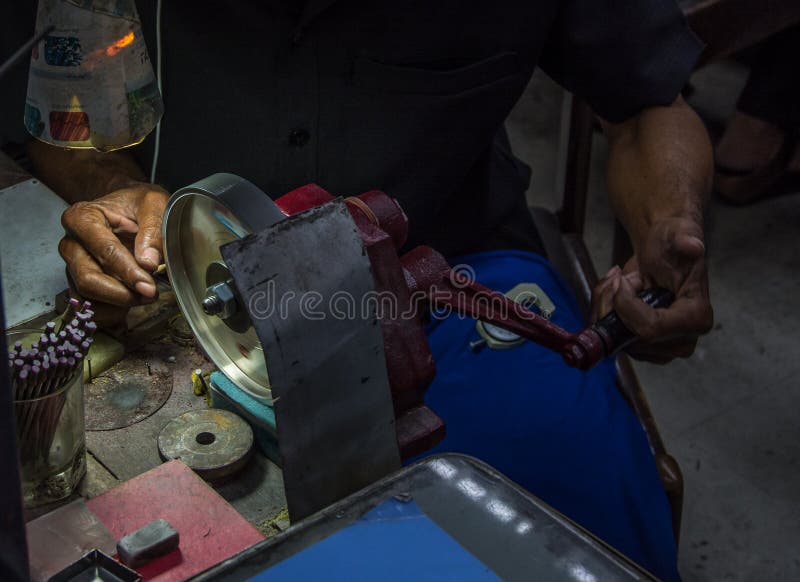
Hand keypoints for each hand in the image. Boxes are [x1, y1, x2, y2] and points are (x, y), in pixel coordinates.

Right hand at [59, 184, 168, 325]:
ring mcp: (73, 266)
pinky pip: (90, 308)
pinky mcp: (79, 283)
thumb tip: (148, 262)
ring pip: (88, 297)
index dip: (126, 272)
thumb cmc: (138, 204)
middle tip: (150, 294)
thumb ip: (153, 230)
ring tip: (145, 297)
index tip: (147, 286)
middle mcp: (72, 244)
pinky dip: (112, 312)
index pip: (103, 251)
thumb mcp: (153, 204)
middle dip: (121, 294)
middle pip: (88, 279)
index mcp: (82, 218)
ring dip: (118, 304)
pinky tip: (132, 303)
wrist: (129, 208)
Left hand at [590, 217, 712, 363]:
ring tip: (621, 281)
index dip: (627, 306)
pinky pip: (608, 337)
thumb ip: (685, 239)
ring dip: (606, 305)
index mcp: (697, 319)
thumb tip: (693, 246)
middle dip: (615, 304)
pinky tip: (615, 292)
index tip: (625, 280)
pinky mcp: (640, 349)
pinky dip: (602, 312)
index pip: (650, 329)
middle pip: (628, 338)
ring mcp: (660, 350)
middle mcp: (681, 342)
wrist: (662, 252)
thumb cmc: (672, 244)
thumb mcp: (678, 234)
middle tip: (623, 277)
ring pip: (613, 338)